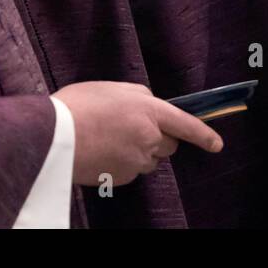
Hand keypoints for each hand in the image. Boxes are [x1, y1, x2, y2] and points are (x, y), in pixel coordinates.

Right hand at [52, 81, 222, 186]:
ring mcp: (135, 161)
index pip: (185, 124)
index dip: (203, 135)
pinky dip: (120, 163)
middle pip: (166, 144)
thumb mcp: (112, 88)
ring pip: (147, 159)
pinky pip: (129, 171)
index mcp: (148, 110)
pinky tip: (100, 151)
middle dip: (157, 139)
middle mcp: (148, 138)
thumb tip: (149, 106)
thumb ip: (138, 96)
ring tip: (107, 138)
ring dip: (136, 151)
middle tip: (129, 128)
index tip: (217, 145)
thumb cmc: (78, 106)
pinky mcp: (121, 178)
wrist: (51, 136)